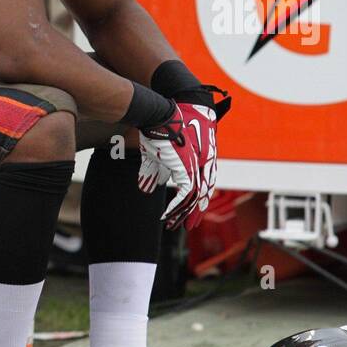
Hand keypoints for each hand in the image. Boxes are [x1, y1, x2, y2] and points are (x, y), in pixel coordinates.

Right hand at [138, 100, 219, 230]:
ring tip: (173, 225)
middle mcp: (199, 166)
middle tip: (185, 227)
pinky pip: (186, 195)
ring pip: (194, 198)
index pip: (198, 187)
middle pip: (200, 196)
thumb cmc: (155, 133)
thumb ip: (152, 173)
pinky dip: (176, 207)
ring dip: (183, 214)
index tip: (182, 215)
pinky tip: (167, 215)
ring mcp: (195, 167)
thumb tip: (145, 188)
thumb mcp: (152, 158)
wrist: (157, 118)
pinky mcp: (188, 169)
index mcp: (194, 162)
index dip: (191, 203)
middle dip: (192, 214)